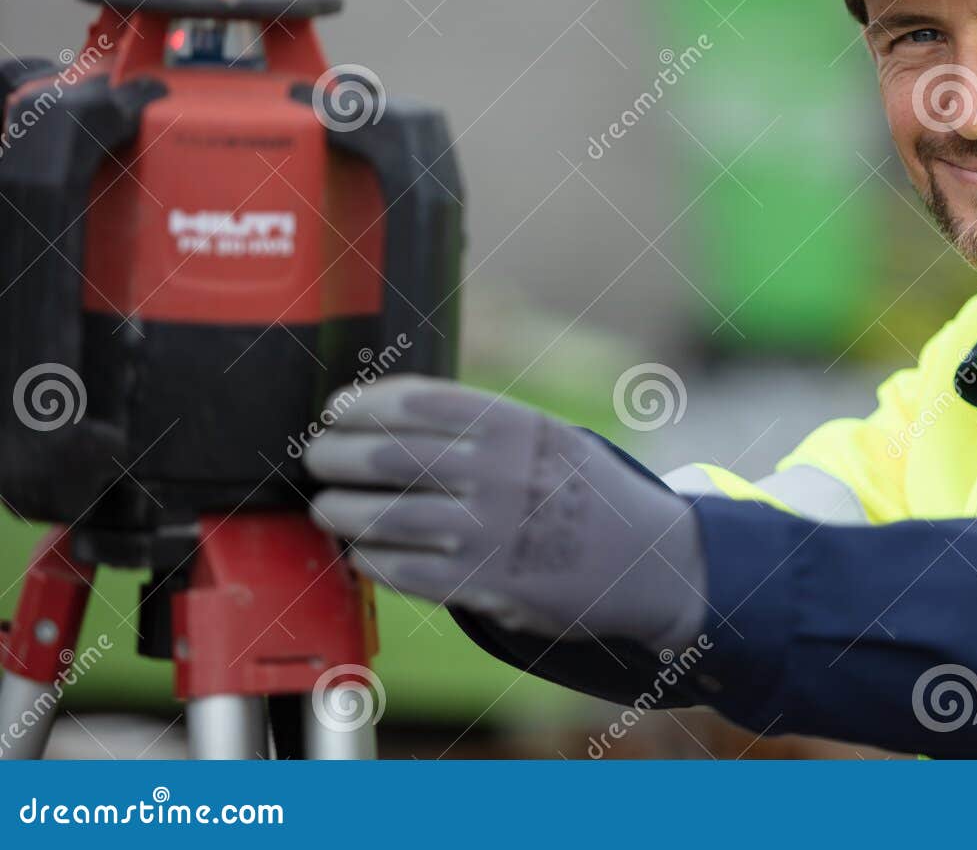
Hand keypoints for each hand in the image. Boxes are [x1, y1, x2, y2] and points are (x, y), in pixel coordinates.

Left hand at [302, 375, 706, 650]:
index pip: (414, 402)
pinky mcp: (483, 586)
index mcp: (515, 426)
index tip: (337, 409)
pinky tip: (360, 552)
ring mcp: (489, 532)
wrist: (646, 560)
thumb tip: (385, 410)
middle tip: (318, 457)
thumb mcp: (547, 435)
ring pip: (380, 515)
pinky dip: (367, 559)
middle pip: (384, 454)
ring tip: (328, 508)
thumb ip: (479, 423)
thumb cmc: (582, 492)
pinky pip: (398, 570)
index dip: (361, 403)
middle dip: (333, 454)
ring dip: (338, 510)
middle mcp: (500, 473)